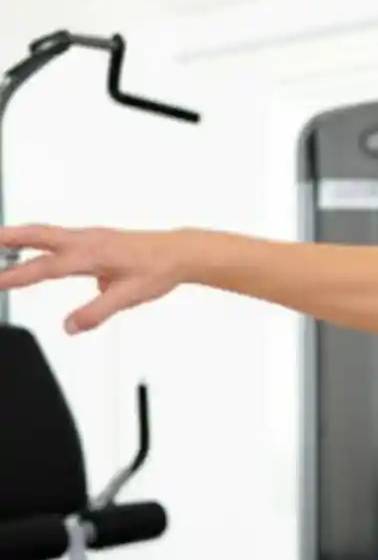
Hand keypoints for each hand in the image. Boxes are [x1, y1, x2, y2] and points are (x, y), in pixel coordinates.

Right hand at [0, 224, 186, 333]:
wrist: (179, 253)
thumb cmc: (158, 269)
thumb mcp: (128, 297)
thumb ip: (97, 312)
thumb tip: (70, 327)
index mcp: (91, 254)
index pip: (45, 267)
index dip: (17, 276)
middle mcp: (86, 241)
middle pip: (37, 235)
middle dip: (7, 238)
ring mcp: (90, 237)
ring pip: (46, 232)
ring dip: (20, 235)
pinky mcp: (95, 239)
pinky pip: (60, 236)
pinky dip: (39, 238)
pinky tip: (37, 249)